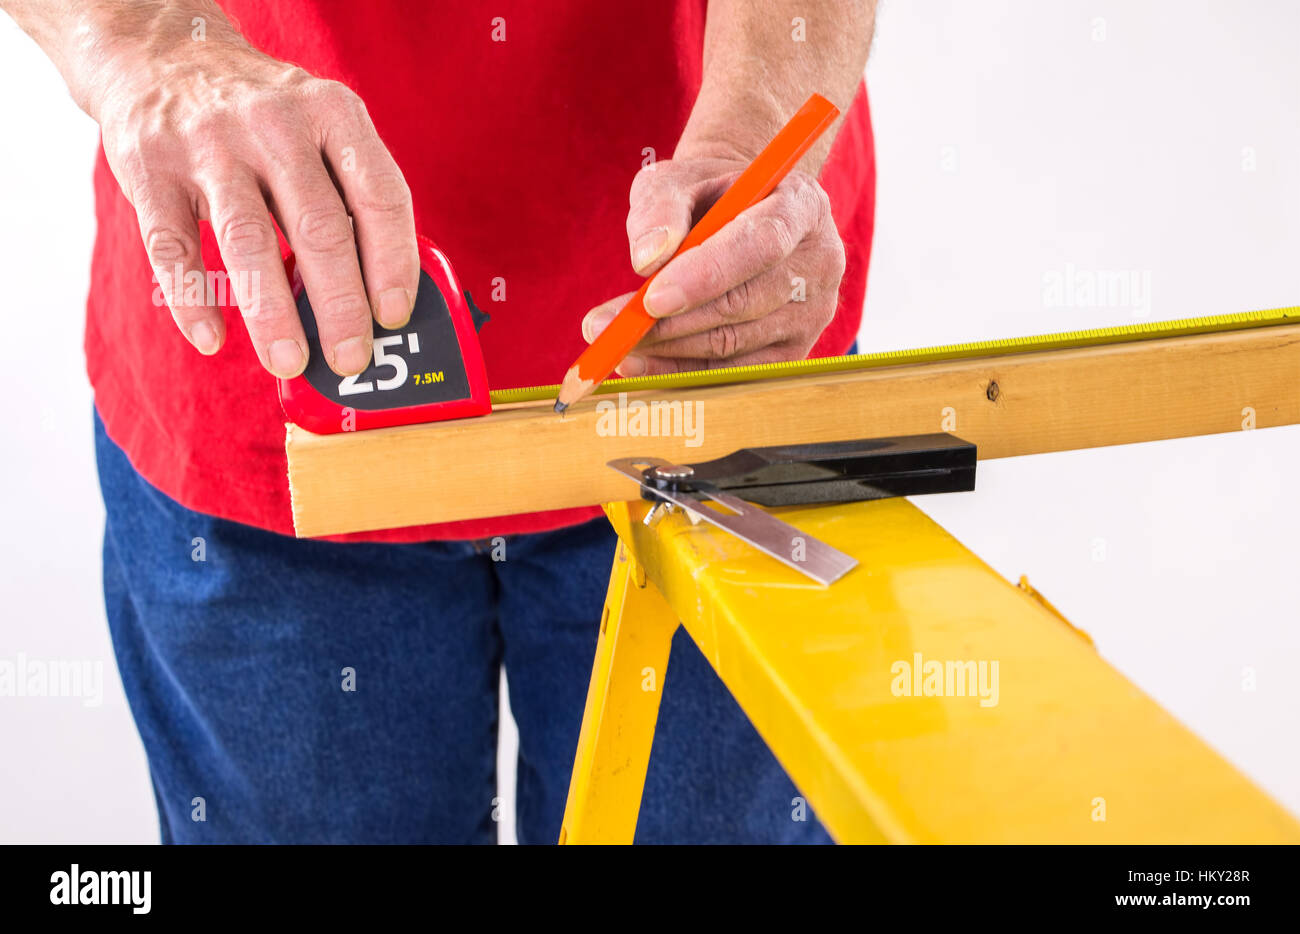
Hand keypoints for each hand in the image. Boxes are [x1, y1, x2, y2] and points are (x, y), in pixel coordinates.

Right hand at [93, 34, 416, 377]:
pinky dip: (193, 300)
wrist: (164, 59)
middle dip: (340, 306)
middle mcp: (276, 123)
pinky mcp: (151, 167)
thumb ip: (351, 197)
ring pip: (249, 241)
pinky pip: (174, 246)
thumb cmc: (265, 120)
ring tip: (289, 362)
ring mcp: (209, 143)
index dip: (393, 262)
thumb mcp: (321, 129)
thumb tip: (380, 299)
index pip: (380, 196)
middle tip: (351, 360)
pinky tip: (213, 340)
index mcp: (334, 114)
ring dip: (273, 313)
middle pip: (320, 227)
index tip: (394, 316)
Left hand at [582, 154, 845, 375]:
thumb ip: (660, 208)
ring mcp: (813, 311)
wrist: (743, 217)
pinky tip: (639, 363)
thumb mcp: (678, 180)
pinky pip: (732, 371)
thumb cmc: (708, 197)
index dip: (707, 274)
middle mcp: (820, 260)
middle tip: (610, 328)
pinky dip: (681, 371)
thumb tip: (647, 258)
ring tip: (614, 344)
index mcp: (802, 204)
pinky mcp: (794, 350)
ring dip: (668, 348)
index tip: (652, 297)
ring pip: (734, 342)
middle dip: (671, 322)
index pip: (761, 243)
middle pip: (744, 302)